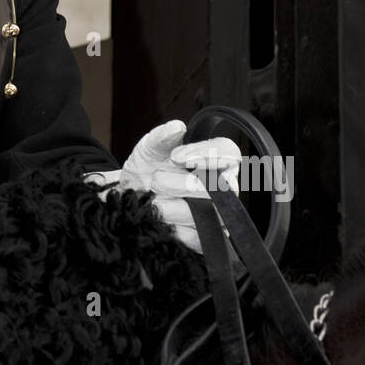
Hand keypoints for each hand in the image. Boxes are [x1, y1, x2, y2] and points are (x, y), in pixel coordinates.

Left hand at [119, 120, 241, 253]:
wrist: (135, 194)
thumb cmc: (150, 165)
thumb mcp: (150, 147)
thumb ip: (162, 136)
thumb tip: (177, 126)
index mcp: (217, 158)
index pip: (228, 151)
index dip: (206, 154)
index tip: (176, 156)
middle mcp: (225, 186)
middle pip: (221, 187)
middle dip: (184, 184)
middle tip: (156, 180)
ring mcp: (219, 214)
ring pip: (210, 214)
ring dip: (175, 208)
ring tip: (153, 202)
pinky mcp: (207, 238)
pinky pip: (199, 238)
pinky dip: (176, 229)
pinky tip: (162, 220)